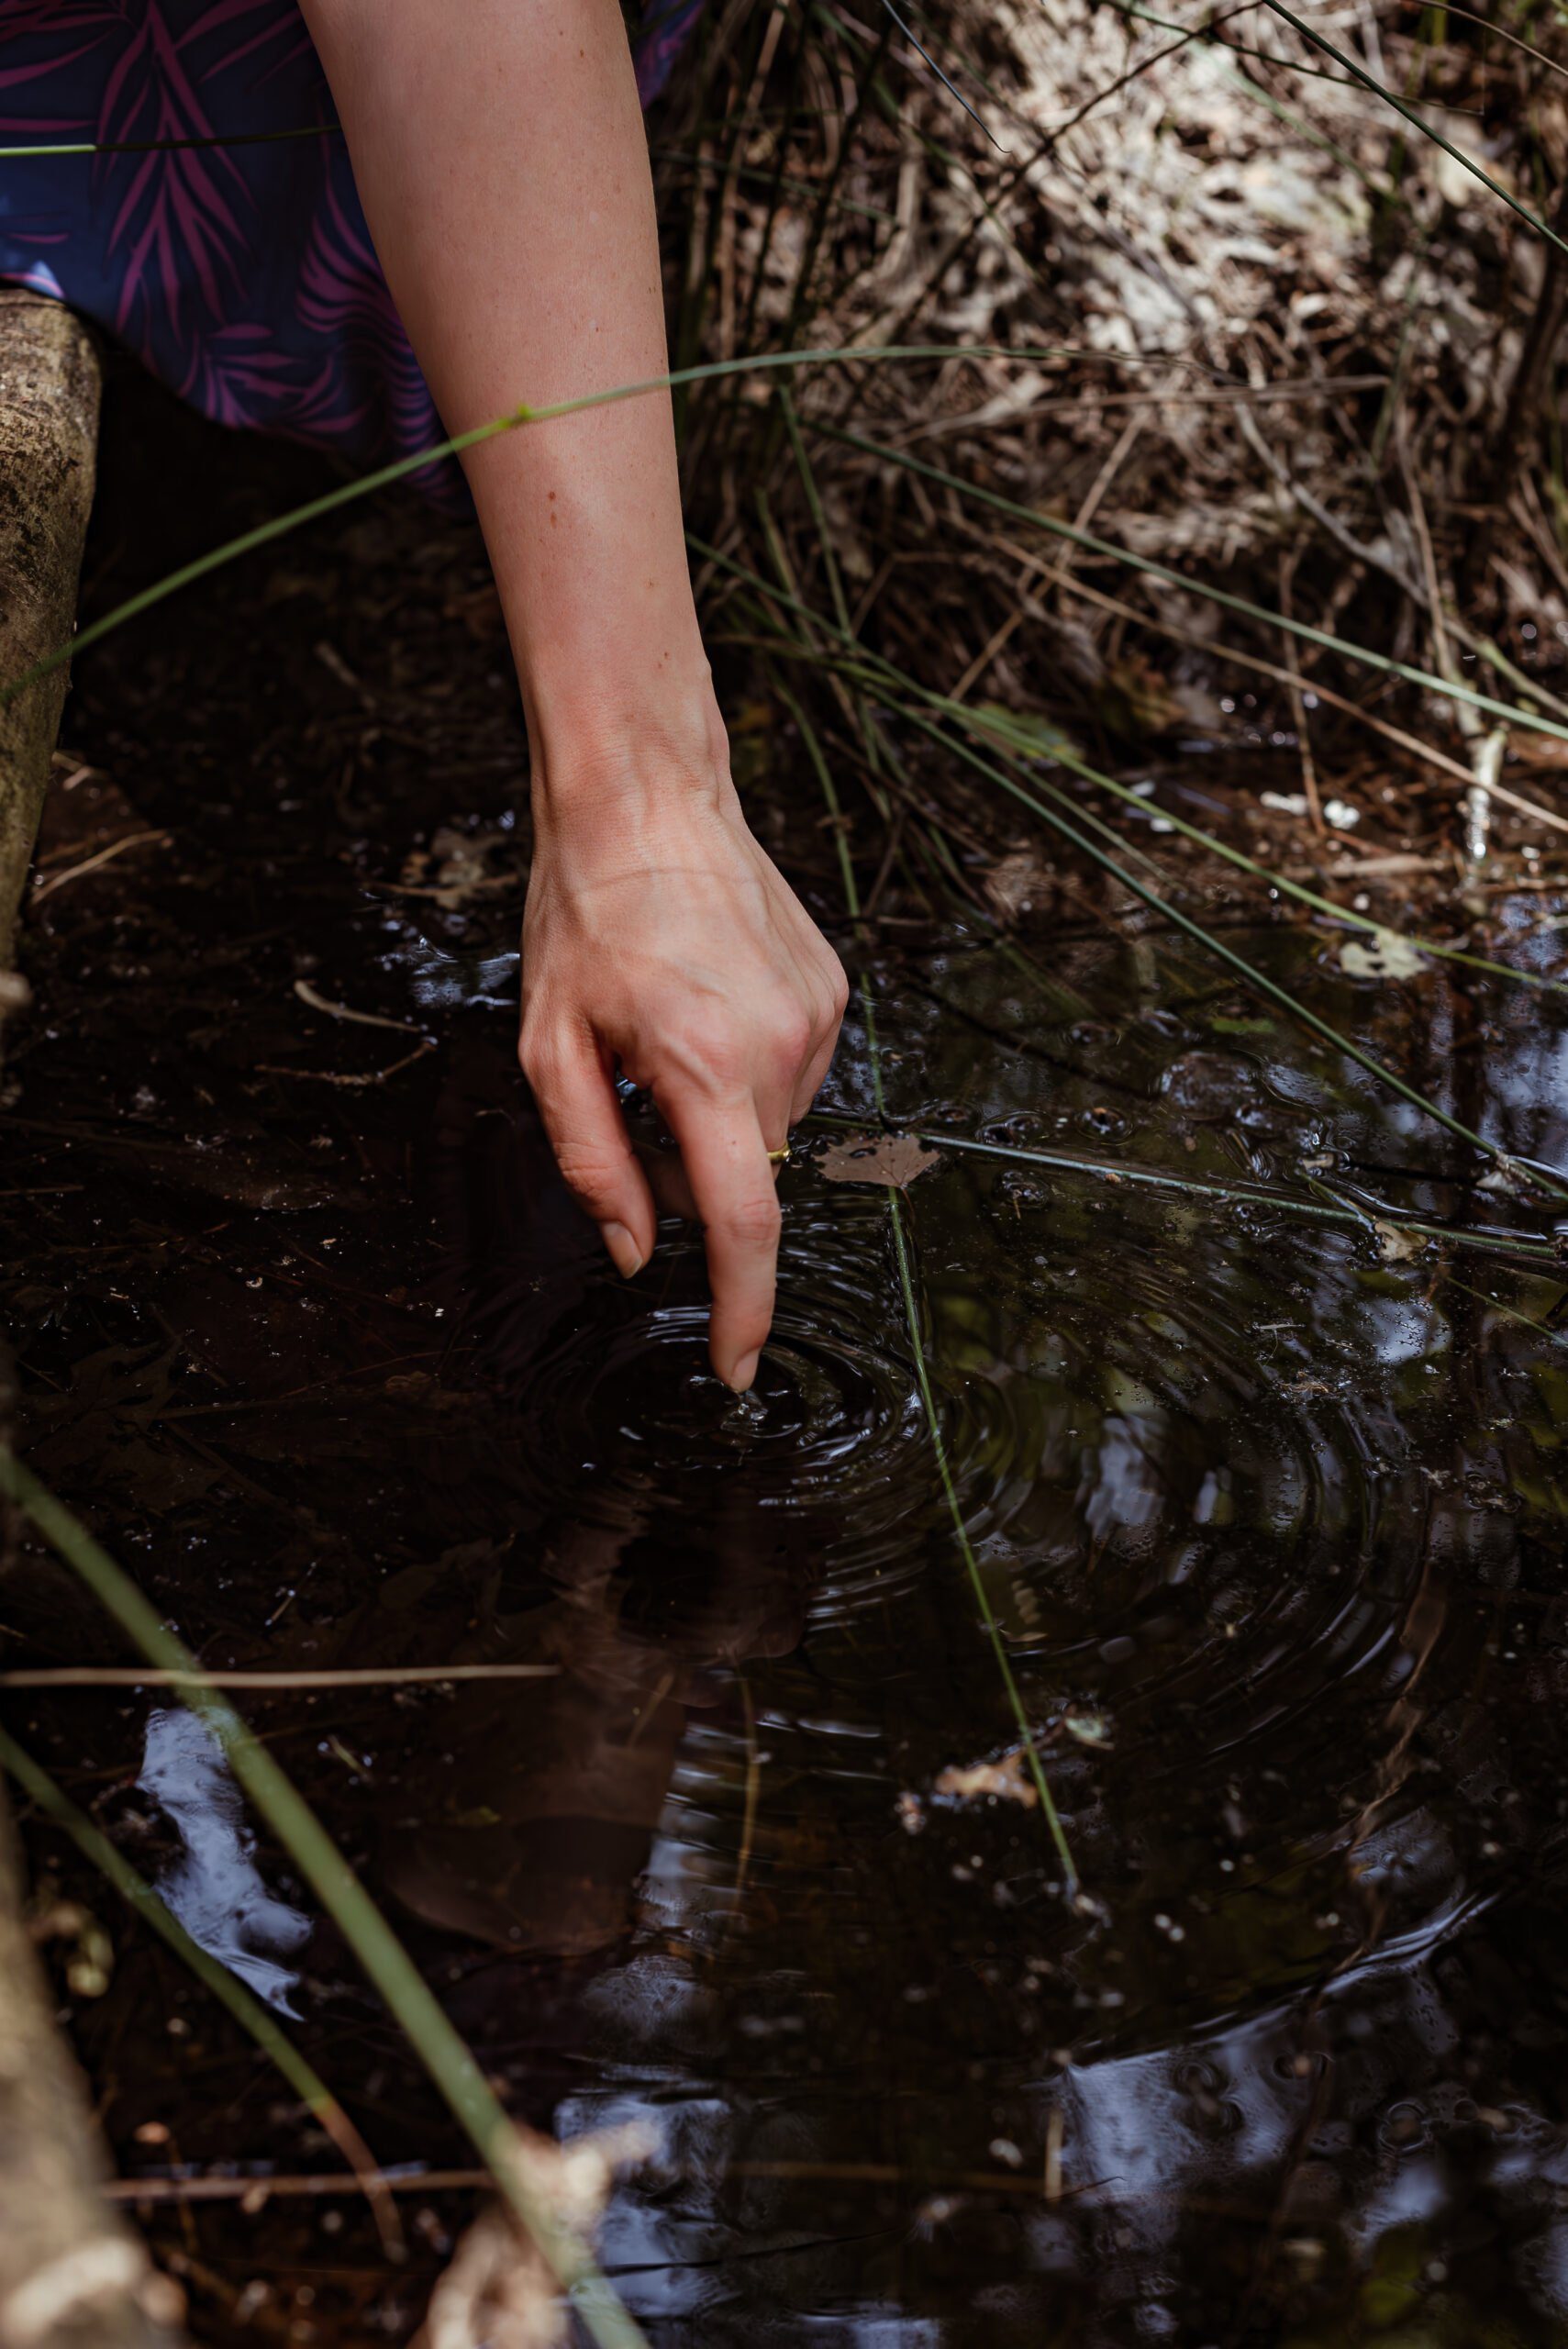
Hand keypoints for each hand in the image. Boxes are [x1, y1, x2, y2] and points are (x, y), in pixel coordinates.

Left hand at [519, 745, 848, 1390]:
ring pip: (771, 1132)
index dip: (741, 1311)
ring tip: (666, 1040)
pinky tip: (706, 1012)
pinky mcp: (832, 993)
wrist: (646, 794)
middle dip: (690, 1181)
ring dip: (719, 1122)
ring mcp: (816, 1017)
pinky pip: (793, 1078)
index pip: (742, 1225)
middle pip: (745, 1180)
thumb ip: (589, 1160)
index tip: (737, 1368)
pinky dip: (748, 1076)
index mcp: (702, 1064)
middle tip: (630, 1106)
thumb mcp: (548, 1045)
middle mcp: (778, 1046)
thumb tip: (632, 1249)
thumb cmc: (586, 911)